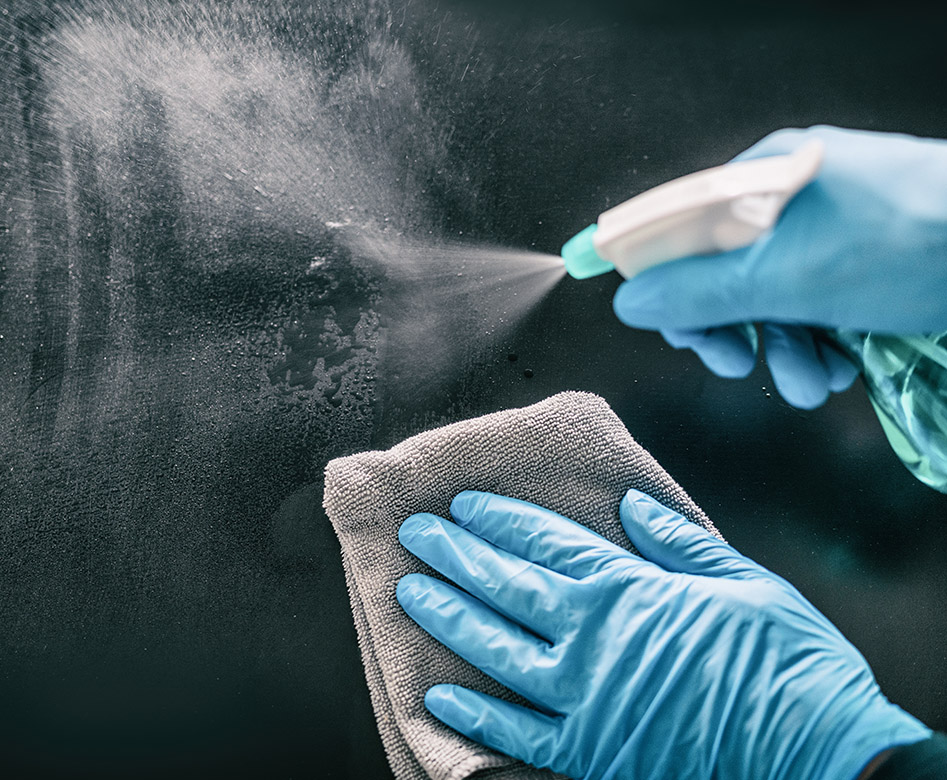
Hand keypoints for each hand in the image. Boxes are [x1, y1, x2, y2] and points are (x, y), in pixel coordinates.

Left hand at [396, 490, 929, 779]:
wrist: (819, 754)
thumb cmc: (787, 661)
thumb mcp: (743, 581)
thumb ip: (677, 542)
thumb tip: (631, 504)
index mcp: (631, 589)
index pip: (547, 542)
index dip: (500, 520)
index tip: (463, 504)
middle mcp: (595, 637)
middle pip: (508, 586)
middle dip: (457, 555)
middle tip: (415, 534)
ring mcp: (587, 698)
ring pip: (498, 651)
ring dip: (450, 618)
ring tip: (412, 593)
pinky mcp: (592, 752)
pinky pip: (520, 734)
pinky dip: (477, 716)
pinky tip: (440, 696)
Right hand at [612, 125, 946, 408]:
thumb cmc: (910, 244)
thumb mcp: (787, 277)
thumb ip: (699, 293)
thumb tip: (630, 300)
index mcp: (765, 177)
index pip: (682, 227)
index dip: (667, 282)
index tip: (671, 328)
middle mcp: (794, 200)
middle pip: (725, 270)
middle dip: (731, 329)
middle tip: (734, 361)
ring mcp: (832, 233)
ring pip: (773, 299)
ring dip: (784, 351)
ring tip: (812, 380)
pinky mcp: (865, 265)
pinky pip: (816, 308)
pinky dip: (821, 345)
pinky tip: (839, 367)